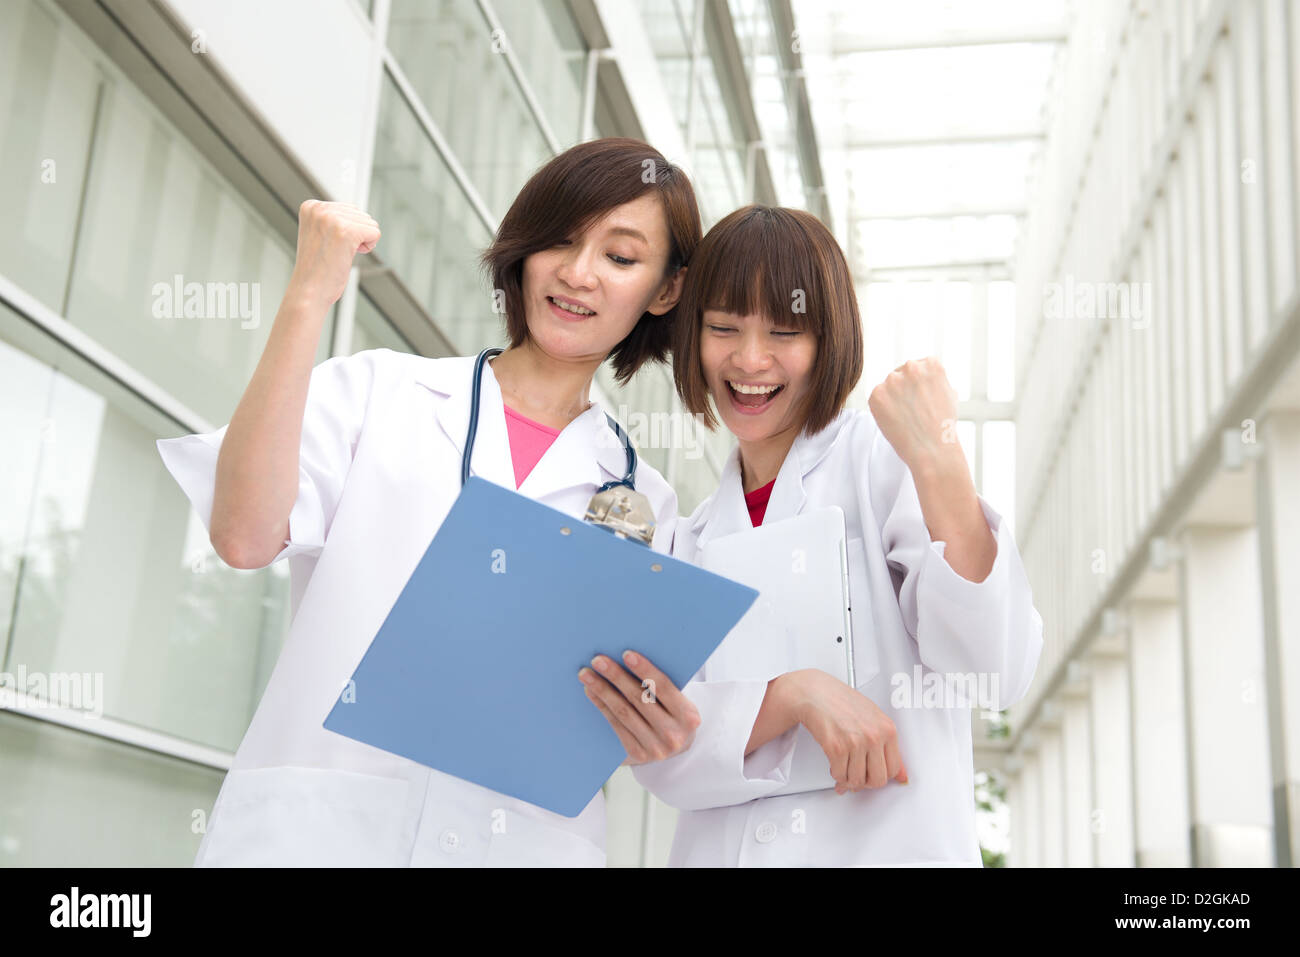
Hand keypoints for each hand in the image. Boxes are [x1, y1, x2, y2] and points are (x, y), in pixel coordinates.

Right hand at [288, 200, 380, 309]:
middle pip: (361, 214)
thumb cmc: (317, 268)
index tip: (328, 244)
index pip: (349, 209)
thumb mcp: (319, 233)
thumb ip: (334, 218)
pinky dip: (369, 246)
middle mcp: (320, 209)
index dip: (346, 230)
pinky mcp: (347, 232)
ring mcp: (332, 219)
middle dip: (356, 235)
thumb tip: (360, 214)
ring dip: (361, 242)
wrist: (309, 291)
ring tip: (339, 254)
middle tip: (335, 251)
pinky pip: (375, 232)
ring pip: (370, 223)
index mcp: (311, 207)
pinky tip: (349, 256)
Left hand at [580, 651, 700, 765]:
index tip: (626, 654)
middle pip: (639, 699)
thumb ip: (661, 685)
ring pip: (624, 712)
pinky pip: (616, 724)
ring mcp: (655, 748)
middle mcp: (673, 735)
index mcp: (688, 717)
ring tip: (587, 674)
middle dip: (616, 677)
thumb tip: (628, 657)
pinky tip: (592, 692)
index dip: (645, 670)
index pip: (663, 687)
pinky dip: (602, 706)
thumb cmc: (673, 713)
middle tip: (598, 660)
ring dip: (602, 690)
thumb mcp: (678, 702)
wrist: (675, 747)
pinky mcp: (637, 755)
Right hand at [779, 669, 907, 792]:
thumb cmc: (843, 701)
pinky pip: (840, 774)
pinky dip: (836, 774)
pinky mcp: (836, 747)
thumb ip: (888, 746)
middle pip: (877, 780)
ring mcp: (855, 742)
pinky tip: (835, 765)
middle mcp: (874, 736)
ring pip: (857, 780)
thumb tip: (901, 774)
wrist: (817, 692)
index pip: (894, 769)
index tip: (873, 774)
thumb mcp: (874, 718)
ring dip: (848, 779)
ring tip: (844, 768)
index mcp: (887, 729)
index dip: (881, 776)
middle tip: (858, 776)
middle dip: (866, 782)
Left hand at [867, 357, 963, 475]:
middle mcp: (912, 367)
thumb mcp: (949, 394)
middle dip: (904, 389)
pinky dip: (882, 409)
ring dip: (892, 398)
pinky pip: (877, 398)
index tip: (922, 401)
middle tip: (912, 411)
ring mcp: (892, 380)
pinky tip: (896, 420)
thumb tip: (927, 373)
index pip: (919, 367)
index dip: (919, 386)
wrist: (932, 449)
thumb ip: (936, 379)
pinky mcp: (877, 394)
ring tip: (906, 417)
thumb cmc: (943, 426)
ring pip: (888, 386)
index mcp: (931, 364)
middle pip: (901, 374)